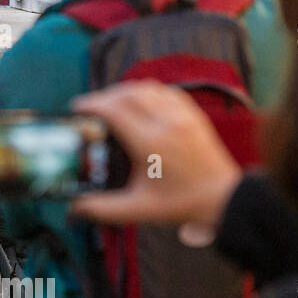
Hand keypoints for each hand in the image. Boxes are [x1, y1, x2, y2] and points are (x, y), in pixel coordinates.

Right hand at [70, 81, 241, 228]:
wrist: (222, 199)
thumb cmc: (182, 204)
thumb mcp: (138, 210)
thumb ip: (102, 209)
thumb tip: (74, 207)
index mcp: (151, 143)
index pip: (114, 109)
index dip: (91, 104)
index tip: (77, 107)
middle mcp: (167, 123)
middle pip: (127, 93)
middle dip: (103, 96)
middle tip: (89, 106)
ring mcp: (183, 116)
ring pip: (146, 87)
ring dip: (124, 90)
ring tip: (110, 102)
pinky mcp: (193, 115)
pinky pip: (165, 90)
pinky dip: (146, 91)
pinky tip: (138, 100)